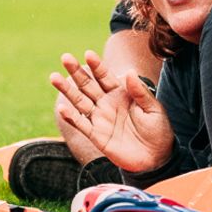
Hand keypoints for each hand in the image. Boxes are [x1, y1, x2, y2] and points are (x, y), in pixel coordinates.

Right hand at [51, 49, 172, 174]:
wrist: (156, 157)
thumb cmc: (158, 130)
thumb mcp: (153, 109)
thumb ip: (139, 92)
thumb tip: (129, 71)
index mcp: (121, 93)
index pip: (105, 76)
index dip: (96, 65)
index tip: (88, 54)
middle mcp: (107, 103)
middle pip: (88, 84)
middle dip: (76, 72)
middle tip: (65, 57)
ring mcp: (100, 118)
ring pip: (80, 101)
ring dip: (67, 90)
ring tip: (54, 77)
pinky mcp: (97, 135)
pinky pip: (81, 124)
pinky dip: (71, 116)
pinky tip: (62, 108)